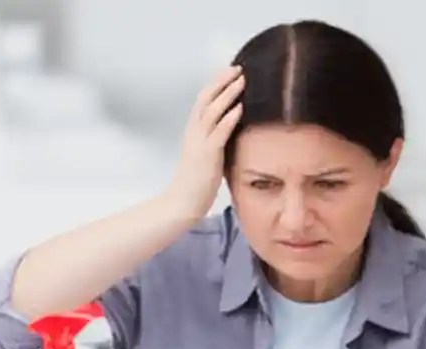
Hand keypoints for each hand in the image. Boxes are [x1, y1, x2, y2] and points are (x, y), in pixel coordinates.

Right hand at [165, 65, 244, 219]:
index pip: (204, 101)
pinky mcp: (207, 154)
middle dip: (222, 81)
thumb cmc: (197, 181)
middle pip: (206, 98)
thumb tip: (231, 132)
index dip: (216, 85)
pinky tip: (240, 108)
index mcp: (193, 131)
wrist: (183, 202)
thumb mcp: (207, 155)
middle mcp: (194, 131)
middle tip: (237, 68)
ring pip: (212, 110)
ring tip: (242, 81)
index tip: (230, 73)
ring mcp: (199, 142)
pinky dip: (230, 118)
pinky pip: (219, 132)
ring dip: (228, 94)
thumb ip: (216, 140)